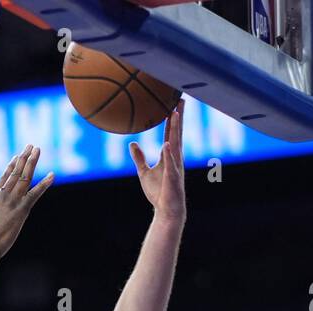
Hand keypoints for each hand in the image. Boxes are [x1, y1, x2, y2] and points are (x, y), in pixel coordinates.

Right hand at [0, 146, 53, 257]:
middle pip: (15, 172)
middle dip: (24, 157)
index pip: (4, 177)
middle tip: (31, 146)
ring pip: (24, 177)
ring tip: (37, 150)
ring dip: (32, 162)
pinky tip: (52, 175)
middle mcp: (4, 195)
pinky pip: (35, 194)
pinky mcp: (22, 209)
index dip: (12, 165)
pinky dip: (44, 184)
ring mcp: (13, 201)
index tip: (17, 155)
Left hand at [130, 101, 184, 222]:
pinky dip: (168, 154)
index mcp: (168, 156)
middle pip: (177, 133)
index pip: (170, 133)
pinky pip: (170, 164)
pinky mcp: (172, 178)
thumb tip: (132, 143)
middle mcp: (175, 158)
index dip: (171, 119)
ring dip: (175, 129)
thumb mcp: (144, 172)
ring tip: (175, 113)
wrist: (166, 210)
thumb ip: (139, 158)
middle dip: (178, 116)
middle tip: (179, 98)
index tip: (173, 104)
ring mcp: (175, 167)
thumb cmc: (158, 193)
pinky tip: (167, 144)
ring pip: (175, 144)